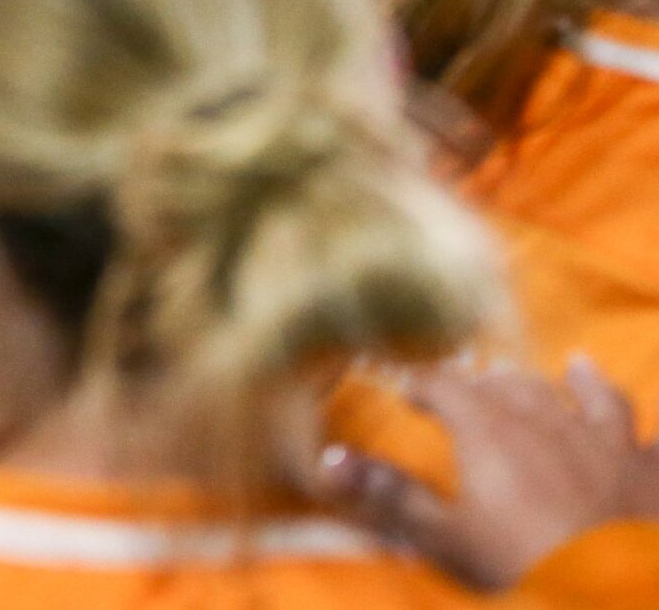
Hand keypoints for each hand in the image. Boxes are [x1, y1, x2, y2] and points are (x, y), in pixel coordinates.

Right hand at [320, 356, 658, 588]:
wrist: (618, 594)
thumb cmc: (524, 566)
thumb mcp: (445, 539)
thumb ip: (389, 495)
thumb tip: (328, 459)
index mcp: (489, 432)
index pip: (445, 387)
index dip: (421, 383)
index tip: (403, 387)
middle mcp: (548, 422)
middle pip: (512, 386)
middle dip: (488, 382)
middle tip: (474, 384)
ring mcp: (606, 444)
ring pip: (584, 397)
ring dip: (568, 383)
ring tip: (568, 368)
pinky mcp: (647, 473)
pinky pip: (644, 436)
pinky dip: (640, 426)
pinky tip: (643, 424)